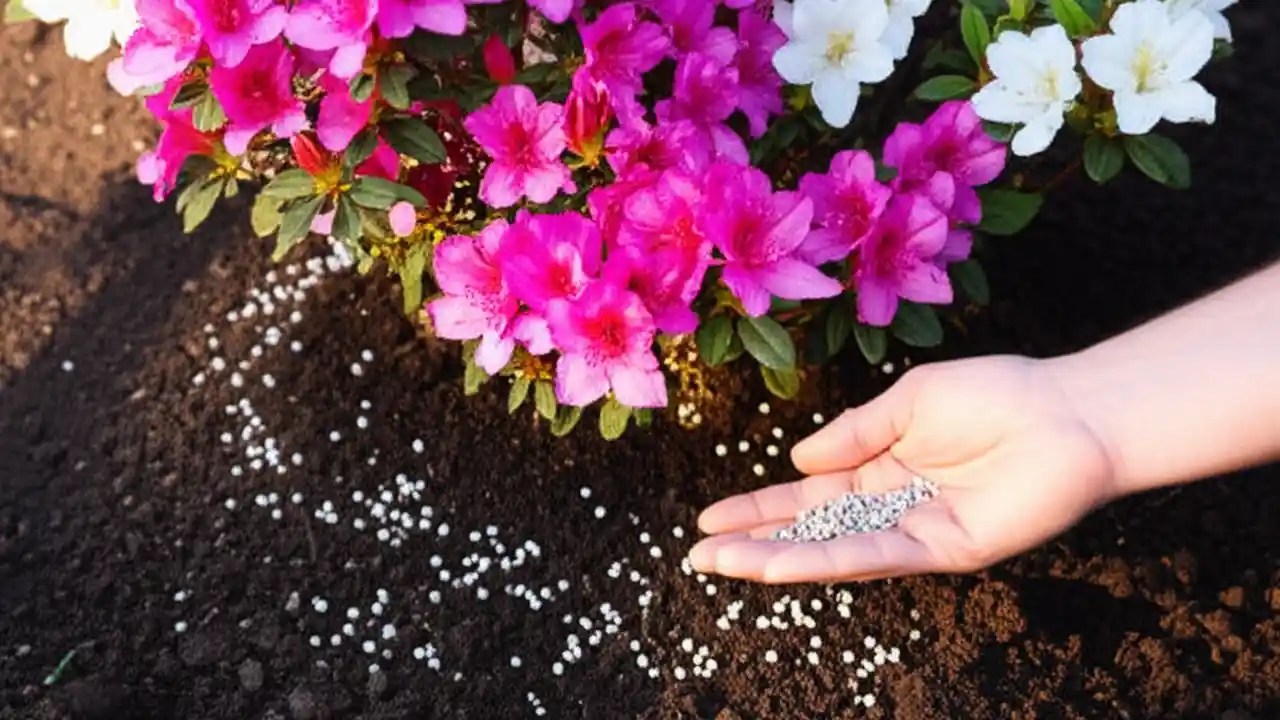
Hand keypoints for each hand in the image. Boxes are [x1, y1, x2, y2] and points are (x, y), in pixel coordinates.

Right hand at [688, 356, 1118, 583]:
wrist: (1070, 412)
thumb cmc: (998, 393)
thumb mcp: (908, 401)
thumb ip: (854, 435)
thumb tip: (797, 463)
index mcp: (880, 467)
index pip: (807, 496)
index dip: (759, 507)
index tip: (710, 520)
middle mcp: (892, 505)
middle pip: (810, 531)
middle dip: (754, 543)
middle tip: (700, 556)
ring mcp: (916, 530)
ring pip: (834, 551)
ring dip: (777, 559)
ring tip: (723, 564)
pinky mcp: (944, 549)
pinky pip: (876, 555)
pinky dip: (826, 559)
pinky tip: (782, 561)